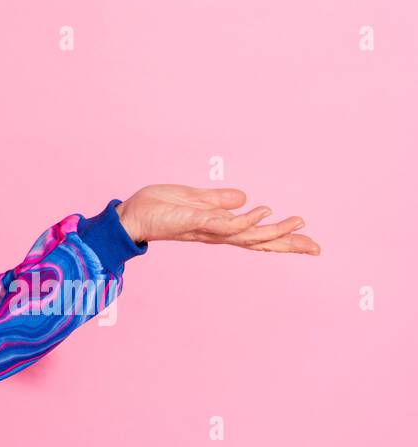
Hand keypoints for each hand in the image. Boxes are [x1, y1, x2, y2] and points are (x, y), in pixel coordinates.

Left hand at [116, 184, 319, 255]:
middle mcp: (217, 233)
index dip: (281, 238)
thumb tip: (245, 198)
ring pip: (249, 235)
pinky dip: (246, 219)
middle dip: (288, 245)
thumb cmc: (156, 208)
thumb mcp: (193, 199)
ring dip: (275, 230)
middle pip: (259, 242)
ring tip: (298, 223)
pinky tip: (264, 211)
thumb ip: (218, 201)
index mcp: (218, 227)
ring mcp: (208, 229)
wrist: (129, 215)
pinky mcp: (196, 222)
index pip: (255, 235)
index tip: (307, 241)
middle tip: (317, 248)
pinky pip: (226, 223)